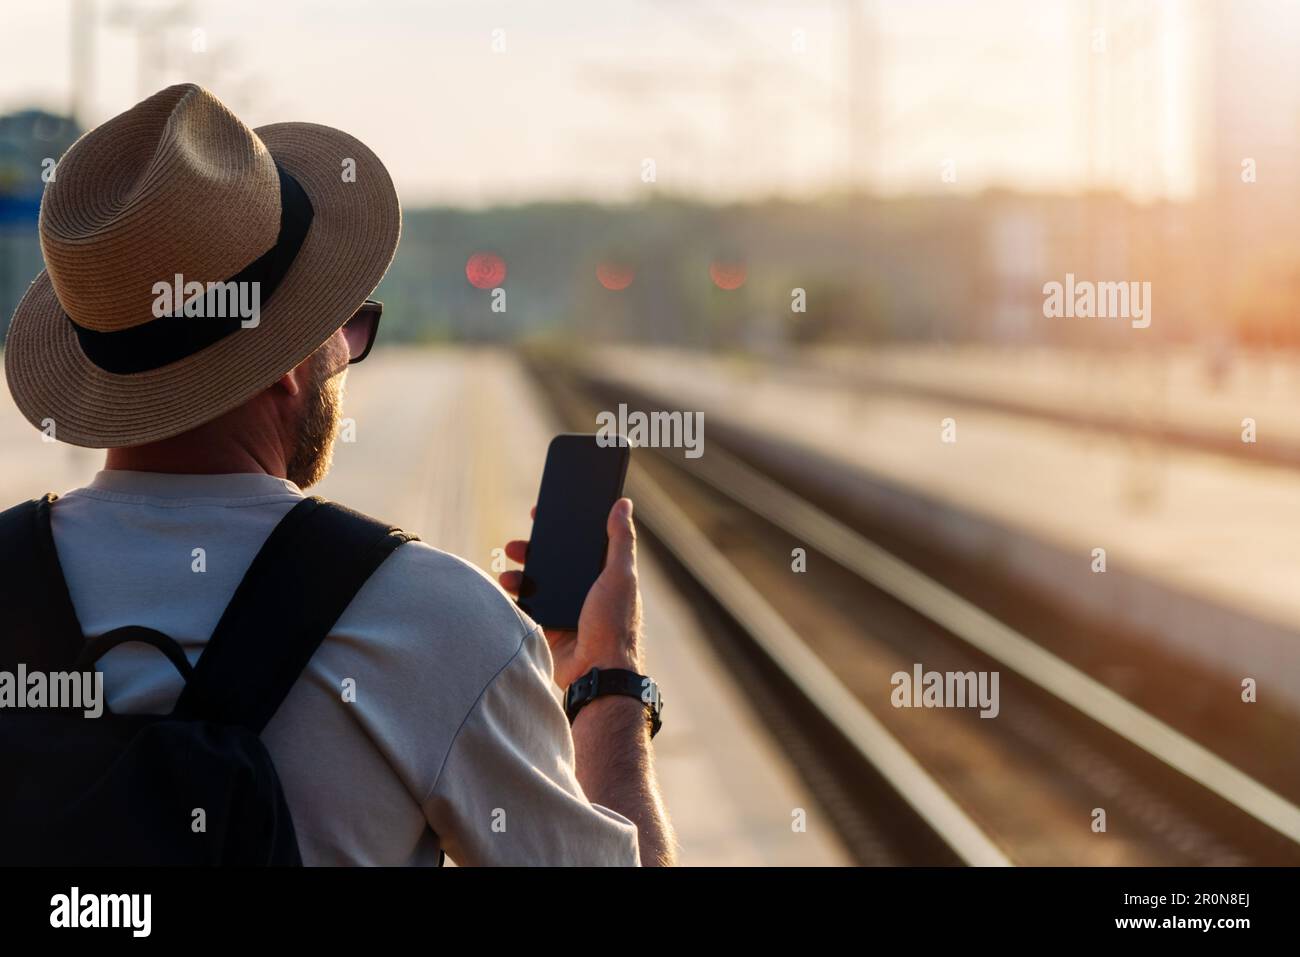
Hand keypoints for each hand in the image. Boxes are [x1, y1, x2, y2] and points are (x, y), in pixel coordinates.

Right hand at [498, 498, 644, 688]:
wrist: (596, 672)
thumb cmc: (614, 624)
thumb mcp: (620, 575)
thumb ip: (620, 540)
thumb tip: (623, 503)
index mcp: (604, 575)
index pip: (580, 544)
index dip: (563, 527)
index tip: (541, 513)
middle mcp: (584, 590)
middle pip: (553, 562)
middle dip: (532, 550)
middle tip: (515, 545)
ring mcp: (564, 609)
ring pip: (536, 582)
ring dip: (519, 572)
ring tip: (507, 568)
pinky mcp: (548, 627)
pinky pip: (526, 606)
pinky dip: (514, 596)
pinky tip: (504, 587)